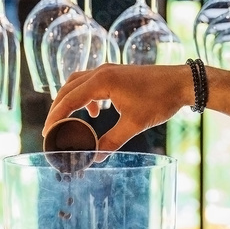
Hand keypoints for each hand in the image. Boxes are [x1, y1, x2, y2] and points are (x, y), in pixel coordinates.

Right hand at [43, 63, 193, 151]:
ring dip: (69, 101)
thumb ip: (111, 141)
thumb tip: (95, 157)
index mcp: (102, 82)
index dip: (56, 118)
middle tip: (52, 131)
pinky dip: (84, 97)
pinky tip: (95, 113)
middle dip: (57, 110)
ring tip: (67, 122)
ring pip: (77, 83)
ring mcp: (108, 71)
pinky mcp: (116, 73)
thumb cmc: (159, 100)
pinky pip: (90, 83)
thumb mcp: (134, 125)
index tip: (47, 134)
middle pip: (67, 89)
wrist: (181, 82)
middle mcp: (101, 72)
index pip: (69, 100)